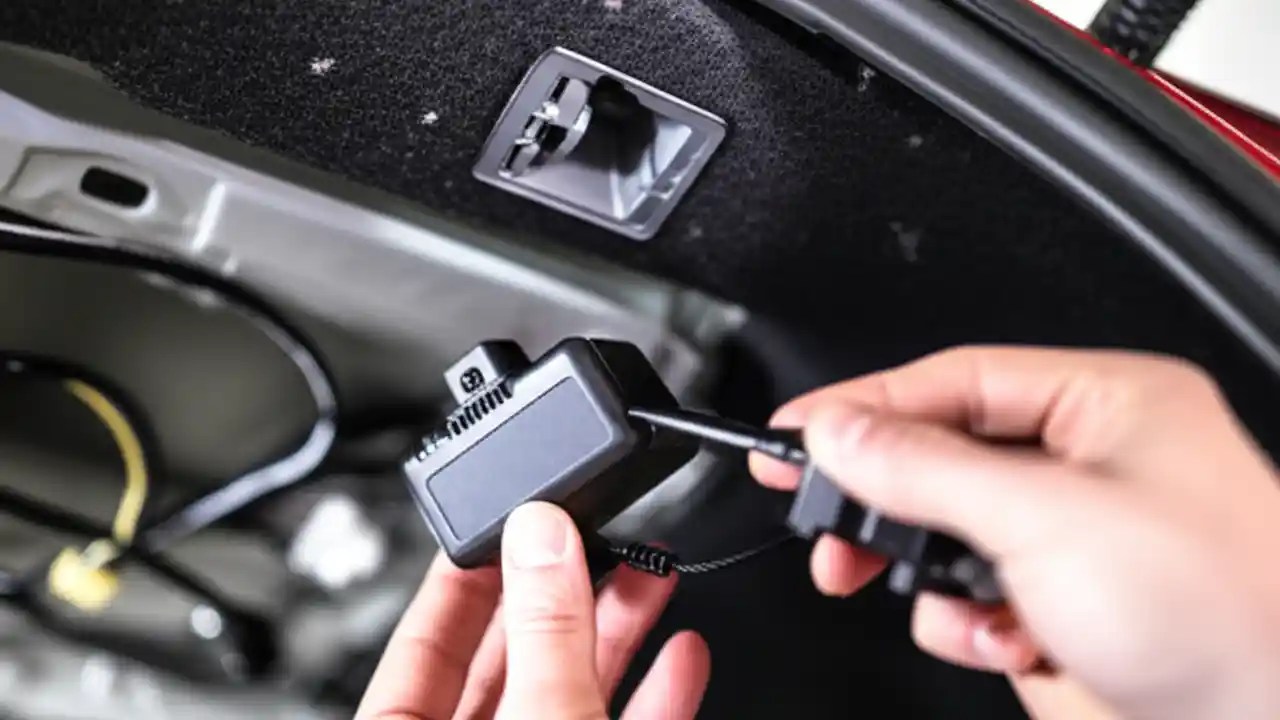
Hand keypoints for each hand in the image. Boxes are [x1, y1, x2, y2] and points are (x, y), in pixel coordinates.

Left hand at [355, 502, 709, 719]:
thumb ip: (545, 631)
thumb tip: (540, 533)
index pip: (423, 637)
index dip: (467, 568)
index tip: (507, 515)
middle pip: (509, 655)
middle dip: (564, 586)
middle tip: (596, 531)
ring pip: (571, 686)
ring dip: (618, 629)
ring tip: (652, 571)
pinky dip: (656, 694)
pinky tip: (681, 655)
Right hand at [751, 347, 1279, 719]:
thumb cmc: (1223, 614)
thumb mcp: (1047, 519)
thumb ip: (926, 469)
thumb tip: (840, 433)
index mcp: (1106, 405)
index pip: (955, 380)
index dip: (867, 404)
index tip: (797, 432)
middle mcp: (1089, 465)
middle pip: (941, 456)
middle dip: (886, 499)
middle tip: (825, 523)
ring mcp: (1072, 542)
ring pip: (946, 535)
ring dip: (933, 575)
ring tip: (948, 597)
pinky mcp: (1058, 608)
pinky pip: (969, 600)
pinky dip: (967, 624)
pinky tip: (1006, 639)